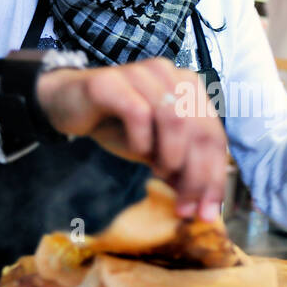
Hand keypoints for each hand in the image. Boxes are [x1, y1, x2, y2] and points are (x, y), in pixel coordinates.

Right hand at [35, 59, 226, 220]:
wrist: (71, 105)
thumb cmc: (119, 125)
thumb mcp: (157, 151)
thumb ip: (182, 170)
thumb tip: (205, 208)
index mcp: (190, 88)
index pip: (215, 136)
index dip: (215, 177)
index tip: (207, 213)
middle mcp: (171, 75)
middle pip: (200, 129)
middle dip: (196, 176)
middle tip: (183, 206)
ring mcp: (142, 74)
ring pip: (175, 118)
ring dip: (171, 155)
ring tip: (158, 171)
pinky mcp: (112, 81)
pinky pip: (138, 113)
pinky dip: (141, 141)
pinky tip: (136, 151)